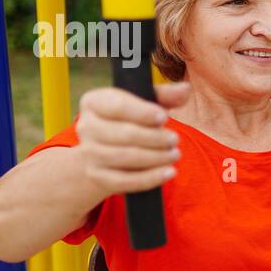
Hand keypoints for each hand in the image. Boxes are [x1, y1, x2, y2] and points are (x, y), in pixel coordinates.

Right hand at [75, 82, 191, 195]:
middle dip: (155, 138)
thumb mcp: (143, 104)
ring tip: (175, 154)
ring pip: (126, 157)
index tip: (163, 117)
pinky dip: (150, 178)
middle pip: (124, 134)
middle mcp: (86, 126)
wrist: (102, 154)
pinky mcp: (97, 176)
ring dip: (156, 157)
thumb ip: (164, 96)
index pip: (117, 106)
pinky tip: (170, 172)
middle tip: (175, 139)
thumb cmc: (129, 121)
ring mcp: (89, 153)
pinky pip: (125, 181)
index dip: (142, 112)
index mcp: (94, 102)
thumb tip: (185, 89)